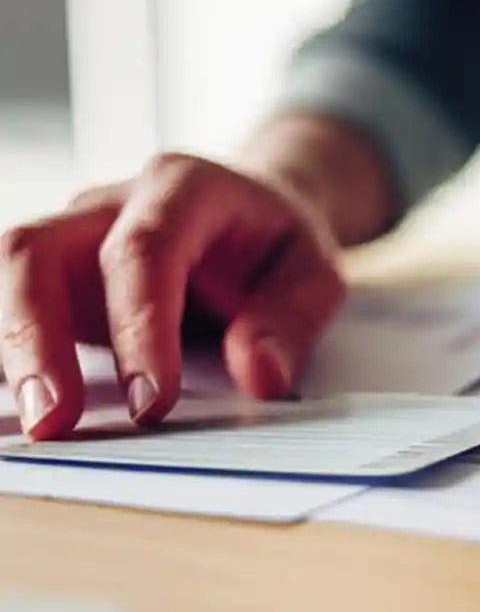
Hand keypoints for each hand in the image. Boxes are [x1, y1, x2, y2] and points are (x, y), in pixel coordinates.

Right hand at [0, 153, 346, 438]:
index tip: (150, 402)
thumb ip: (290, 320)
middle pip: (37, 251)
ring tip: (32, 425)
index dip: (139, 328)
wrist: (255, 209)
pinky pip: (8, 306)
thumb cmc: (278, 244)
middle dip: (33, 338)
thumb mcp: (316, 273)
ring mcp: (71, 236)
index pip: (142, 250)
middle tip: (54, 421)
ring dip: (8, 350)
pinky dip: (7, 354)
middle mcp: (110, 204)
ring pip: (6, 273)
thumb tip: (258, 375)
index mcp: (184, 187)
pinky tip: (16, 407)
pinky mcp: (52, 277)